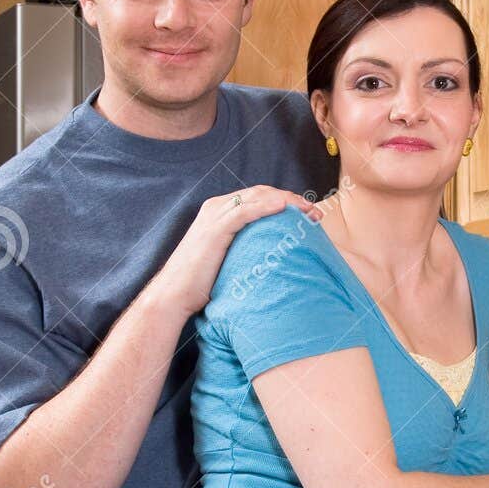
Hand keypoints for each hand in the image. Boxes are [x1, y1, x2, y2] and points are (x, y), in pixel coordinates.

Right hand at [153, 186, 322, 320]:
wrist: (174, 294)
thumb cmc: (199, 282)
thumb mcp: (225, 258)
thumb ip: (242, 247)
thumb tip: (268, 255)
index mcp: (219, 211)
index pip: (258, 197)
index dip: (285, 201)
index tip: (308, 214)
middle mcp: (216, 208)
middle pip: (261, 193)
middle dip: (291, 199)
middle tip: (315, 212)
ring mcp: (214, 216)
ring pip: (256, 198)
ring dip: (286, 201)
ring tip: (308, 211)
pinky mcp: (215, 229)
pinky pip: (244, 212)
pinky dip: (265, 206)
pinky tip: (283, 207)